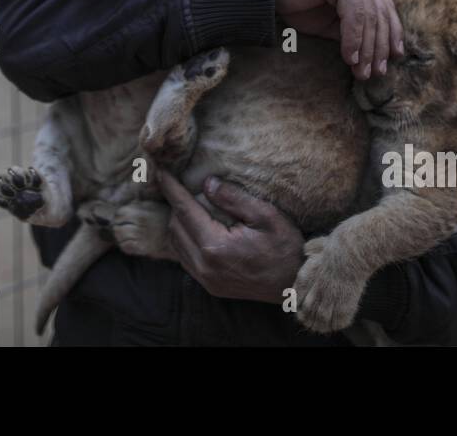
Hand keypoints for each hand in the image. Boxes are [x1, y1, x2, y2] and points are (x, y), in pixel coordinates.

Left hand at [155, 168, 303, 304]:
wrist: (297, 285)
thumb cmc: (286, 248)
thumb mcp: (266, 216)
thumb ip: (234, 198)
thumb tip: (207, 183)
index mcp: (215, 247)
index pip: (184, 210)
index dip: (171, 188)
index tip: (159, 170)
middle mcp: (204, 266)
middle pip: (176, 226)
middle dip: (175, 202)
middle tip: (181, 184)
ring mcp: (206, 279)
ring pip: (177, 243)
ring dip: (179, 221)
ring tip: (189, 202)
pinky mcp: (211, 286)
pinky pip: (185, 258)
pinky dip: (185, 238)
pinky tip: (197, 227)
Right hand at [274, 0, 402, 79]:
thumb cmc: (294, 3)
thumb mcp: (330, 20)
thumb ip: (352, 29)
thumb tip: (375, 54)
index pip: (384, 7)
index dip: (392, 33)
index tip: (394, 57)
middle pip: (379, 13)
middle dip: (379, 47)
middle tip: (376, 72)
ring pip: (369, 16)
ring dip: (366, 48)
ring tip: (361, 71)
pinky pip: (354, 14)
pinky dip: (353, 39)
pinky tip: (349, 58)